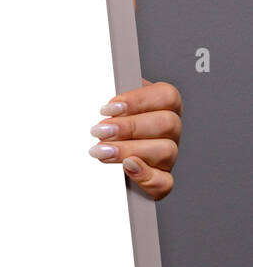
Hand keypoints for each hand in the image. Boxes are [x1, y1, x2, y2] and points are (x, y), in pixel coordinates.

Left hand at [89, 77, 182, 200]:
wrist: (97, 151)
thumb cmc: (103, 122)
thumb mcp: (107, 102)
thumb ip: (108, 90)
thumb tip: (99, 84)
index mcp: (162, 105)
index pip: (167, 96)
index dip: (139, 100)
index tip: (110, 106)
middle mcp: (170, 130)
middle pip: (167, 123)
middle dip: (129, 127)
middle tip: (100, 130)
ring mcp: (168, 155)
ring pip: (165, 151)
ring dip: (129, 149)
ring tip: (101, 150)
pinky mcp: (161, 179)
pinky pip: (164, 182)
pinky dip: (146, 175)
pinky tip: (127, 167)